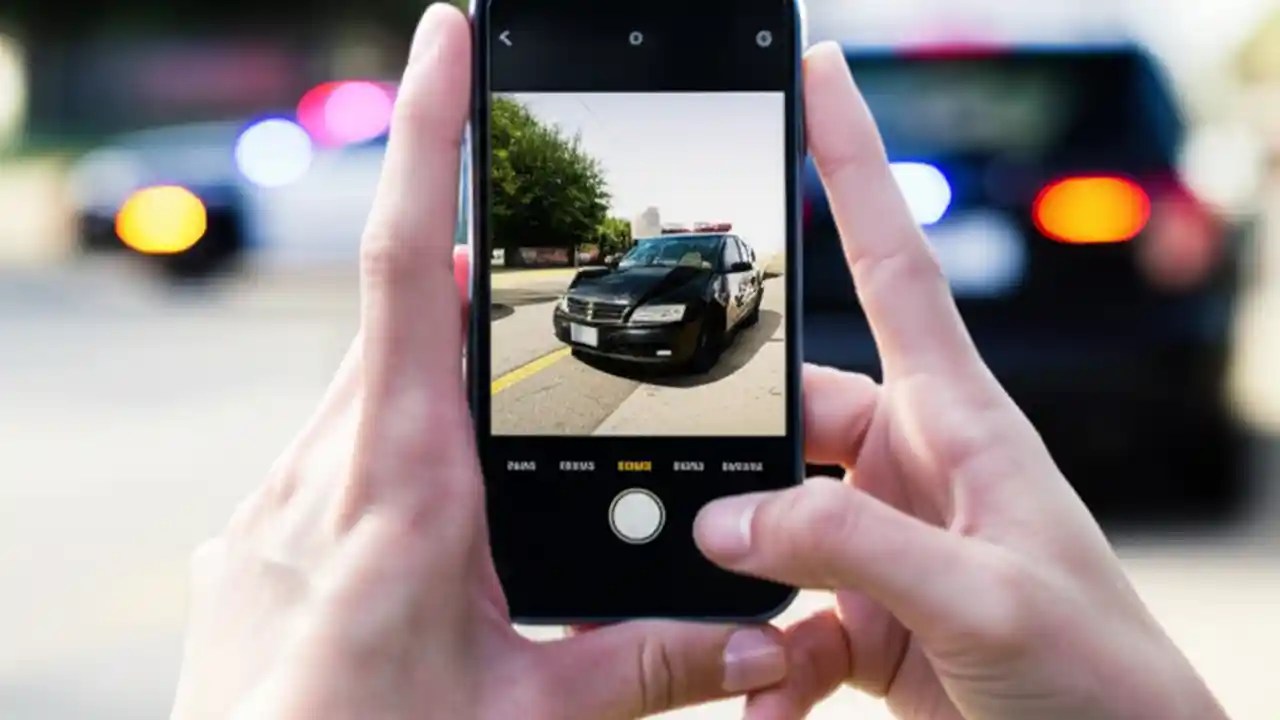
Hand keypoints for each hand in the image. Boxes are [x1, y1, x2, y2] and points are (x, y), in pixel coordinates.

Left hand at [169, 7, 787, 718]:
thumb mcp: (532, 714)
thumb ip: (648, 662)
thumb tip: (755, 633)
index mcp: (400, 485)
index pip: (411, 267)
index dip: (423, 140)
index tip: (440, 44)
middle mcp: (324, 471)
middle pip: (402, 319)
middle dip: (471, 274)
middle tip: (529, 263)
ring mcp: (280, 501)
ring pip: (367, 383)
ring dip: (435, 370)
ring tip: (501, 403)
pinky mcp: (261, 536)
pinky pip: (332, 443)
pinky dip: (390, 433)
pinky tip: (429, 499)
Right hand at [693, 44, 1227, 719]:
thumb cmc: (1101, 673)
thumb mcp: (983, 596)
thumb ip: (853, 545)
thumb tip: (731, 518)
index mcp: (957, 420)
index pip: (892, 264)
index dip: (855, 166)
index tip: (817, 79)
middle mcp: (907, 465)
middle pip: (787, 415)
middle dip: (733, 456)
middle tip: (687, 503)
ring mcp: (878, 540)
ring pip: (767, 524)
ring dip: (742, 582)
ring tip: (738, 633)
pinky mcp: (860, 612)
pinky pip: (779, 615)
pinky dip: (761, 660)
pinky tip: (767, 697)